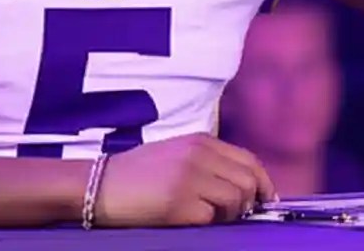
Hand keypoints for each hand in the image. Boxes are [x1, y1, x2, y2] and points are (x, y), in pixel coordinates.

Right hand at [94, 133, 276, 226]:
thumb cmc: (136, 175)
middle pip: (248, 181)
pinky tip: (187, 220)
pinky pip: (211, 217)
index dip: (263, 183)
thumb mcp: (175, 155)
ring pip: (236, 200)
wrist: (98, 185)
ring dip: (228, 214)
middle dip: (247, 203)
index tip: (265, 200)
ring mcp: (189, 177)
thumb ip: (207, 163)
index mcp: (199, 141)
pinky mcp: (179, 202)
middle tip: (233, 215)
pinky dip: (205, 223)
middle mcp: (198, 154)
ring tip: (207, 216)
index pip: (249, 160)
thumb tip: (245, 187)